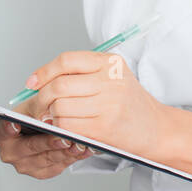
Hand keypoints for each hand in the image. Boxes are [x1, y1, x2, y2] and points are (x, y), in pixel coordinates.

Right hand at [0, 82, 95, 180]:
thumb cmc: (36, 114)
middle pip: (29, 147)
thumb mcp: (34, 103)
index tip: (15, 125)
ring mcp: (25, 164)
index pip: (1, 130)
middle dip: (48, 142)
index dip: (7, 128)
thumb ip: (38, 106)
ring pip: (47, 159)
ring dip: (65, 151)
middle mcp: (10, 151)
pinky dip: (72, 157)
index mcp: (1, 133)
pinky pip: (59, 166)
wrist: (46, 126)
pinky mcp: (42, 172)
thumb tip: (48, 116)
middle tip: (63, 137)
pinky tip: (82, 149)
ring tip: (78, 143)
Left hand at [24, 50, 166, 157]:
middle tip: (39, 107)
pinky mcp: (104, 127)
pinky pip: (67, 125)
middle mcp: (110, 80)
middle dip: (41, 99)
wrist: (159, 130)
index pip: (66, 61)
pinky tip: (64, 129)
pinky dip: (59, 129)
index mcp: (110, 62)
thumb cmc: (131, 105)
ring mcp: (108, 103)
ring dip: (51, 116)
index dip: (44, 72)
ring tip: (55, 119)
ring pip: (60, 107)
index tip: (32, 83)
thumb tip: (40, 82)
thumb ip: (82, 75)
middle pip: (59, 86)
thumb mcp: (113, 78)